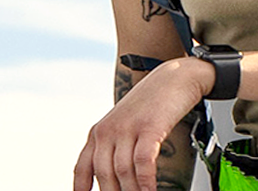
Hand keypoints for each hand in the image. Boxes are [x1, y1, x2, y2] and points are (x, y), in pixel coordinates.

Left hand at [73, 57, 215, 190]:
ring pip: (123, 172)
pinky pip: (143, 162)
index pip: (82, 169)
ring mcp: (127, 128)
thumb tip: (118, 177)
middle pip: (104, 174)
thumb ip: (116, 147)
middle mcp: (109, 130)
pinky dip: (146, 181)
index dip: (82, 189)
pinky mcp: (149, 127)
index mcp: (99, 132)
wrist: (175, 77)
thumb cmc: (152, 103)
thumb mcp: (125, 123)